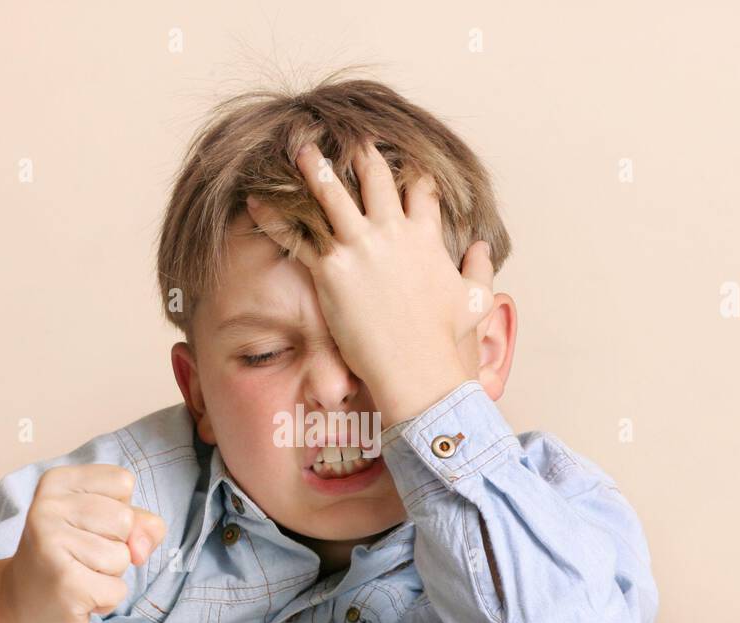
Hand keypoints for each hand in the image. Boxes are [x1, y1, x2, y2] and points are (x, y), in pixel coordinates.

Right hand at [0, 464, 165, 622]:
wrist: (22, 605)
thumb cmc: (72, 557)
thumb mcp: (107, 525)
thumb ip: (139, 522)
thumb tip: (140, 549)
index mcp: (57, 482)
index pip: (122, 481)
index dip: (119, 509)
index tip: (86, 526)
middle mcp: (48, 507)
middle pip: (125, 519)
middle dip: (117, 545)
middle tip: (81, 556)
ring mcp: (52, 544)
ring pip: (123, 556)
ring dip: (110, 574)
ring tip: (79, 574)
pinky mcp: (65, 583)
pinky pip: (117, 590)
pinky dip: (106, 600)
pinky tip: (77, 596)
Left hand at [245, 139, 495, 424]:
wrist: (416, 366)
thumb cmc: (445, 338)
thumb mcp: (475, 298)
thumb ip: (480, 268)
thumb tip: (482, 246)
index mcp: (424, 237)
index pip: (420, 191)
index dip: (412, 174)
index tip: (404, 164)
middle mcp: (390, 232)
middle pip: (374, 180)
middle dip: (363, 156)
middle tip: (351, 140)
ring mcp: (358, 248)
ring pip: (331, 195)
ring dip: (314, 169)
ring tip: (301, 149)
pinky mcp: (330, 269)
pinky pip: (296, 235)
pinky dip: (275, 216)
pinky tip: (257, 199)